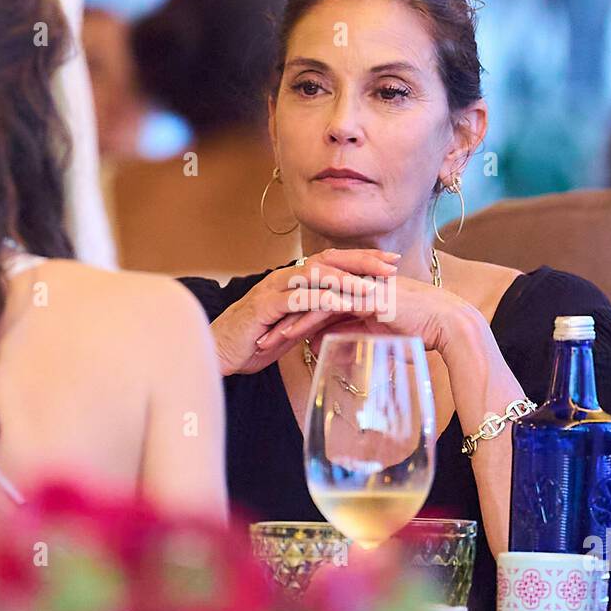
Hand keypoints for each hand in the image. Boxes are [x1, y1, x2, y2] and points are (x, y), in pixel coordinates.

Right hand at [210, 248, 398, 374]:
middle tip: (390, 265)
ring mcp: (273, 289)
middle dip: (362, 260)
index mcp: (293, 279)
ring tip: (372, 285)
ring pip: (314, 274)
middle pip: (328, 259)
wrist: (219, 351)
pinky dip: (320, 299)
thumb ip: (317, 314)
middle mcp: (284, 277)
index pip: (333, 261)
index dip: (362, 260)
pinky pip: (296, 298)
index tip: (391, 262)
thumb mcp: (294, 324)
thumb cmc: (255, 339)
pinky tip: (340, 302)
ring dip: (346, 278)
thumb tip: (346, 312)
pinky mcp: (264, 307)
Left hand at [264, 273, 486, 358]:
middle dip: (281, 317)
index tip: (272, 331)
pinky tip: (288, 337)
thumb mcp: (378, 334)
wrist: (448, 324)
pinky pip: (329, 310)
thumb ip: (351, 333)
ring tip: (263, 340)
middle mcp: (355, 283)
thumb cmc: (421, 331)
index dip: (293, 315)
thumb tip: (324, 343)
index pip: (317, 299)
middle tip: (257, 333)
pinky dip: (306, 323)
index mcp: (358, 287)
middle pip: (308, 298)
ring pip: (313, 302)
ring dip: (286, 322)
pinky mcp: (365, 298)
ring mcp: (360, 287)